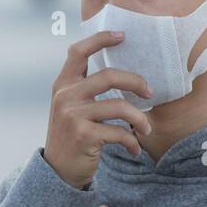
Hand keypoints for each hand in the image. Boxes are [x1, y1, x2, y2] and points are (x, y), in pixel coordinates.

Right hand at [44, 31, 153, 188]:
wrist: (57, 170)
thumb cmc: (71, 136)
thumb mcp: (69, 108)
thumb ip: (83, 89)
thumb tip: (120, 74)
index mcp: (62, 85)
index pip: (78, 52)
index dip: (100, 39)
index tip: (122, 36)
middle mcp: (65, 96)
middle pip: (109, 76)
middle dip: (136, 82)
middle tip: (149, 93)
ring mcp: (73, 116)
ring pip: (119, 106)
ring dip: (140, 119)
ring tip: (146, 129)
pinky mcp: (83, 135)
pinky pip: (119, 132)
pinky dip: (132, 142)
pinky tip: (134, 149)